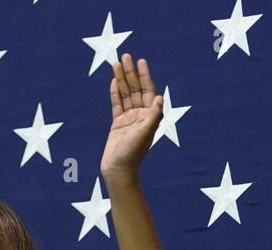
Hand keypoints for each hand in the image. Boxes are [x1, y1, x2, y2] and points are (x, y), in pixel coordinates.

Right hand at [100, 54, 162, 180]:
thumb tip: (157, 98)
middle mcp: (141, 115)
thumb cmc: (132, 154)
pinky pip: (117, 104)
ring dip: (121, 79)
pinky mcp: (118, 124)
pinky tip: (113, 81)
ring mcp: (129, 119)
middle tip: (125, 56)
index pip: (147, 90)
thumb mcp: (145, 133)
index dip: (144, 76)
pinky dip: (115, 93)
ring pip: (125, 94)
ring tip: (116, 64)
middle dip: (131, 72)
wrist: (118, 170)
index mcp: (150, 116)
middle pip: (135, 89)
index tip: (140, 61)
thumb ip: (152, 116)